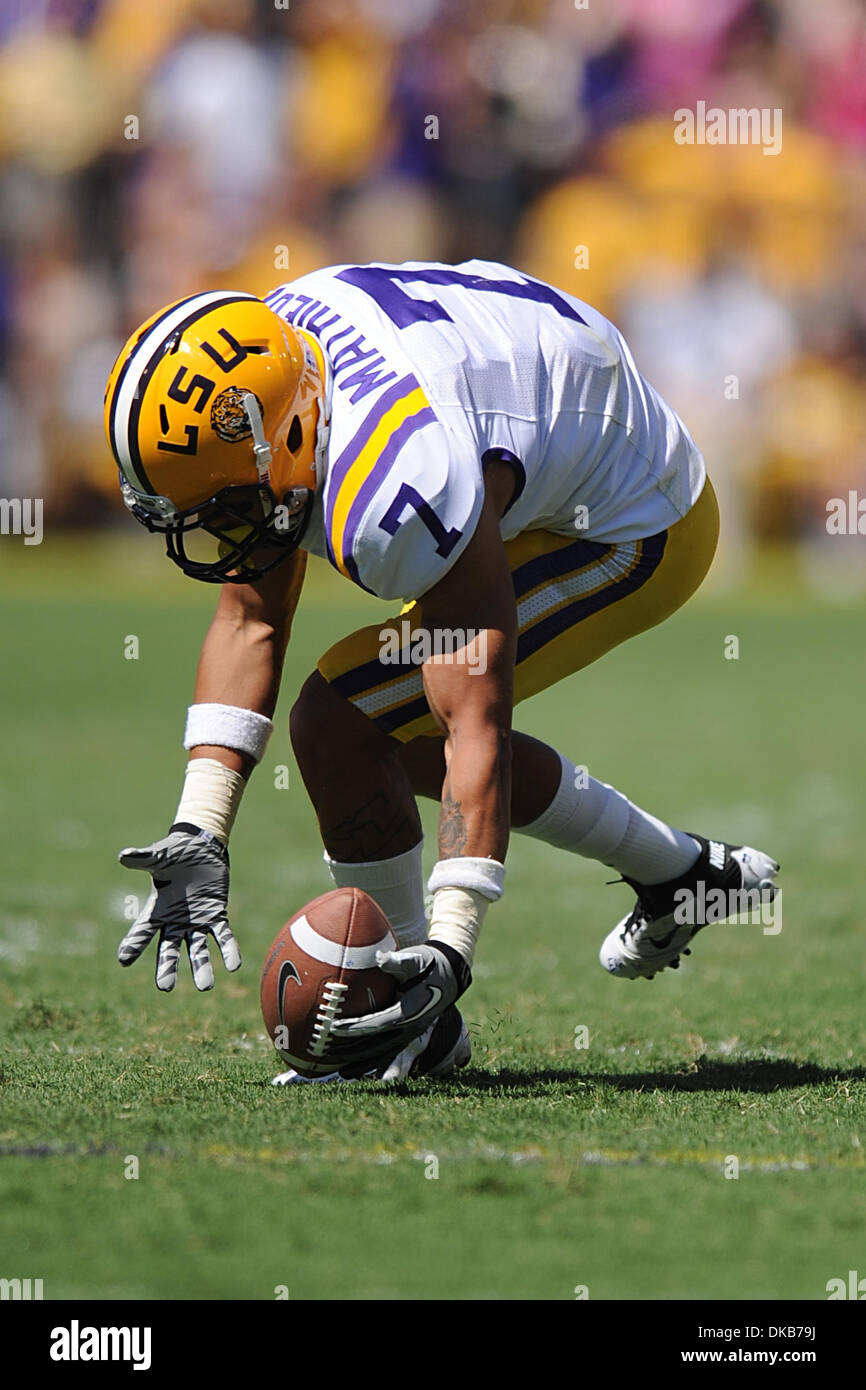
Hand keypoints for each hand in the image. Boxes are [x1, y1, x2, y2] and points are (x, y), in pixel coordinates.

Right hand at [117, 824, 240, 990]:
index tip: (123, 960)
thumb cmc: (175, 852)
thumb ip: (143, 859)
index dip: (133, 944)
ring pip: (197, 949)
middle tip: (165, 987)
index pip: (142, 931)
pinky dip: (228, 949)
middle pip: (169, 949)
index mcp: (157, 909)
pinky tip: (234, 965)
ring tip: (205, 986)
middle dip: (167, 967)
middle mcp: (175, 921)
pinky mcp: (216, 916)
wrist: (201, 847)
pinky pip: (223, 936)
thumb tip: (123, 856)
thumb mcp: (159, 856)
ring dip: (201, 967)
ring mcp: (196, 921)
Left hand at [326, 941, 470, 1068]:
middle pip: (376, 1045)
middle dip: (352, 1051)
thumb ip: (398, 961)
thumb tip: (379, 957)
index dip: (354, 1027)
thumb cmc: (429, 964)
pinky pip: (389, 1052)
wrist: (451, 974)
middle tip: (327, 1053)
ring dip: (362, 1063)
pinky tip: (360, 1069)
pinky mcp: (409, 1035)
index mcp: (409, 1012)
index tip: (333, 1028)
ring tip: (342, 1073)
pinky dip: (374, 1062)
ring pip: (383, 1054)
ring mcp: (410, 1034)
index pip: (376, 1024)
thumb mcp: (416, 959)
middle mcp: (410, 1028)